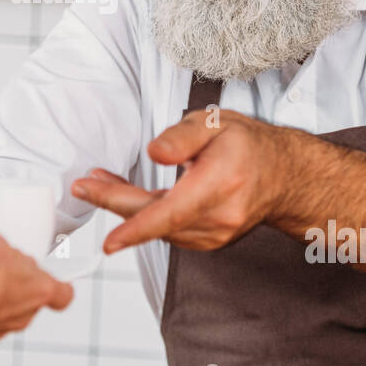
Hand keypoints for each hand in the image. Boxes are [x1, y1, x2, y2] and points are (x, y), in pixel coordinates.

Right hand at [0, 233, 73, 340]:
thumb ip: (7, 253)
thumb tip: (1, 258)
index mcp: (41, 289)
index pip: (64, 295)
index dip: (60, 285)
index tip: (54, 278)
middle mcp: (26, 313)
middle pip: (31, 298)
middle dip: (19, 284)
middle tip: (3, 268)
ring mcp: (4, 327)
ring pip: (7, 310)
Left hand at [71, 109, 291, 252]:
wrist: (283, 176)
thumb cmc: (247, 145)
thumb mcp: (215, 123)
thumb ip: (182, 136)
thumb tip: (154, 153)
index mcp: (220, 184)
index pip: (172, 213)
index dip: (136, 229)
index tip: (109, 243)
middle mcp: (219, 217)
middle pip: (155, 219)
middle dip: (114, 203)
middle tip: (83, 185)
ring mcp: (215, 236)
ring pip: (157, 227)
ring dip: (124, 208)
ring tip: (98, 182)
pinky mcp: (207, 242)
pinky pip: (167, 231)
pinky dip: (143, 216)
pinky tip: (127, 196)